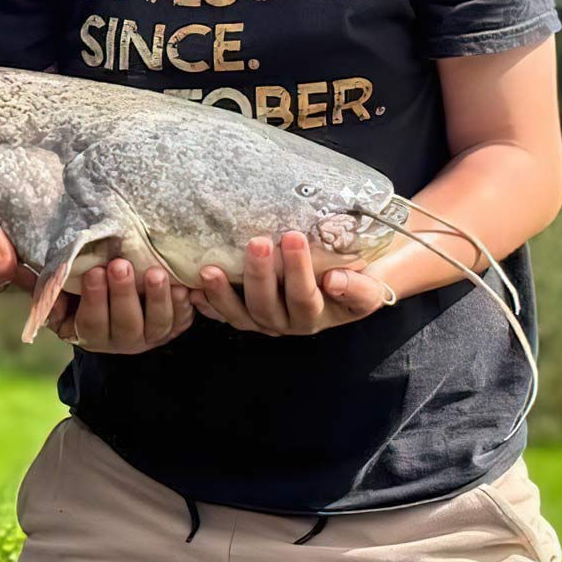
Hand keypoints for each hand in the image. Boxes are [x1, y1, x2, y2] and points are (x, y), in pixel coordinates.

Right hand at [29, 258, 193, 354]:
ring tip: (155, 273)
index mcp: (90, 334)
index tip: (93, 271)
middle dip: (123, 293)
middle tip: (120, 265)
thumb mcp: (60, 296)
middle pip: (125, 323)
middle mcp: (121, 341)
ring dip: (157, 299)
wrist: (118, 305)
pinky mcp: (173, 328)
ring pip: (156, 324)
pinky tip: (182, 285)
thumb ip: (45, 287)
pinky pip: (182, 321)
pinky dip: (184, 304)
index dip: (93, 298)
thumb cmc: (82, 296)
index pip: (91, 321)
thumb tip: (19, 273)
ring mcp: (150, 337)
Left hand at [189, 231, 394, 336]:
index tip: (293, 237)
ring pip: (239, 315)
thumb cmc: (355, 280)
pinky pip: (222, 314)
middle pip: (267, 306)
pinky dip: (206, 304)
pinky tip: (192, 288)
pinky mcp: (243, 314)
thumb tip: (334, 281)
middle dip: (259, 275)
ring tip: (209, 270)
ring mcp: (262, 320)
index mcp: (316, 315)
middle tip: (256, 242)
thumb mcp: (369, 287)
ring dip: (222, 294)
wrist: (345, 282)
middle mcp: (286, 323)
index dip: (298, 270)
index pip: (305, 296)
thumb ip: (357, 288)